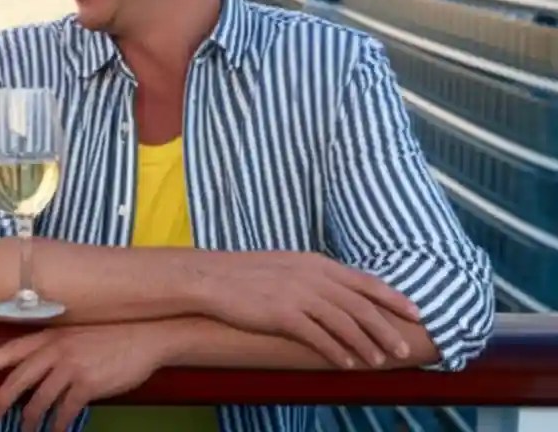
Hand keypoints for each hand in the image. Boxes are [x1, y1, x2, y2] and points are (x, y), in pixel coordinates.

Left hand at [0, 323, 170, 431]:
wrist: (144, 337)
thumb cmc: (112, 336)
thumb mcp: (78, 334)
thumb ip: (57, 348)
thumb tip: (41, 369)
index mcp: (52, 336)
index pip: (14, 349)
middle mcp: (56, 350)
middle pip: (20, 378)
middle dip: (3, 398)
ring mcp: (71, 367)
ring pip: (40, 398)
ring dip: (30, 418)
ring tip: (26, 429)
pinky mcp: (87, 385)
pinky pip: (65, 410)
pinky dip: (58, 424)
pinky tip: (56, 431)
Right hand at [198, 251, 420, 368]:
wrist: (212, 278)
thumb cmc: (248, 274)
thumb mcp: (288, 265)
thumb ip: (316, 276)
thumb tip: (339, 293)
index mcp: (317, 263)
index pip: (365, 281)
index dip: (393, 298)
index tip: (416, 313)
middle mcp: (313, 276)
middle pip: (361, 305)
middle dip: (386, 328)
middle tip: (404, 348)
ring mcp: (298, 294)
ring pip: (344, 323)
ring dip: (365, 345)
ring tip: (379, 362)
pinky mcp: (283, 314)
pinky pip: (318, 336)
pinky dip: (336, 352)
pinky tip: (347, 364)